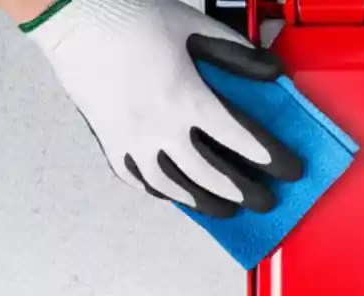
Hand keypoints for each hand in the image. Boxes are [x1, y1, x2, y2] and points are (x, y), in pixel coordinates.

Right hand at [26, 0, 301, 217]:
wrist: (74, 17)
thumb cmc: (130, 17)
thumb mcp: (194, 27)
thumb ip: (237, 53)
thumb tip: (274, 71)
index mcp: (186, 98)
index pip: (240, 140)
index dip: (270, 159)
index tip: (289, 170)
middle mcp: (159, 127)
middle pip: (211, 174)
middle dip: (244, 192)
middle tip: (265, 202)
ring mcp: (132, 140)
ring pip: (175, 186)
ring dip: (205, 202)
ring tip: (226, 209)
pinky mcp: (110, 142)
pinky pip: (140, 179)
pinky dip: (163, 191)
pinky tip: (177, 195)